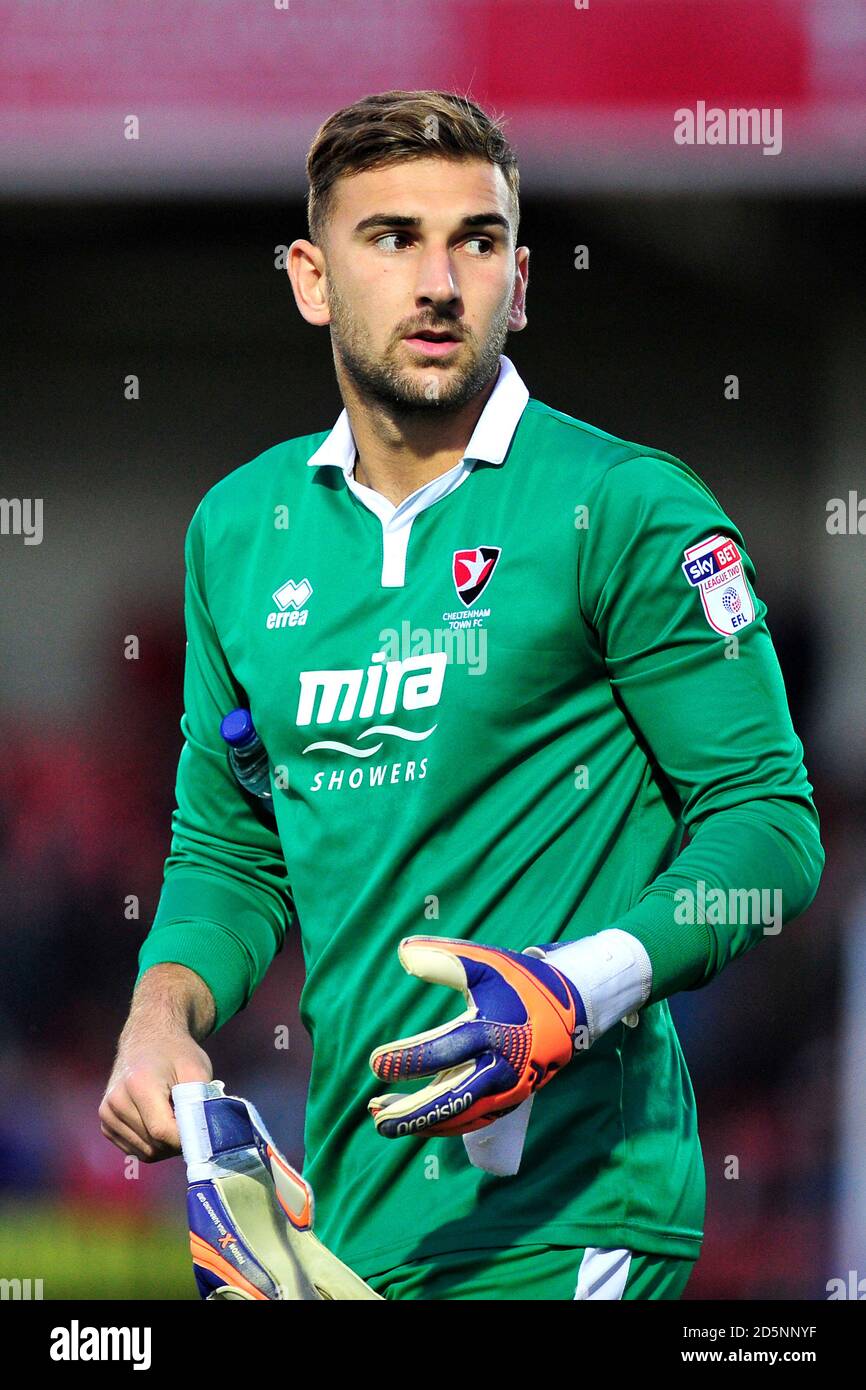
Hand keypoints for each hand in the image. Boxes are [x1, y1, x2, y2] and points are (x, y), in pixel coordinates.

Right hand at [99, 964, 214, 1161]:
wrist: (148, 1038)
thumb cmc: (177, 1052)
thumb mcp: (197, 1070)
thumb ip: (200, 1103)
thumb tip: (203, 1138)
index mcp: (139, 1085)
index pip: (162, 1131)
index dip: (186, 1138)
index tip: (202, 1132)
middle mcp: (116, 1101)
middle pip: (154, 1144)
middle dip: (177, 1141)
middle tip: (191, 1120)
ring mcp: (107, 1113)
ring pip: (145, 1152)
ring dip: (165, 1145)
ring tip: (175, 1117)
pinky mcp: (105, 1123)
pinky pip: (135, 1149)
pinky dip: (152, 1144)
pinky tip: (160, 1120)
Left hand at [368, 936, 587, 1139]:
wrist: (571, 1008)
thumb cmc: (521, 983)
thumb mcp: (486, 963)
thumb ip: (445, 959)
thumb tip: (403, 952)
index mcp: (492, 1031)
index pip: (443, 1051)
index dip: (408, 1060)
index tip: (375, 1063)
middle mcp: (501, 1067)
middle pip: (452, 1100)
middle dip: (413, 1113)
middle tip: (377, 1117)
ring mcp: (507, 1090)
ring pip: (461, 1116)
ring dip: (422, 1123)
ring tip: (383, 1121)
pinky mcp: (510, 1101)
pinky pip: (474, 1120)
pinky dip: (444, 1125)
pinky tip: (416, 1122)